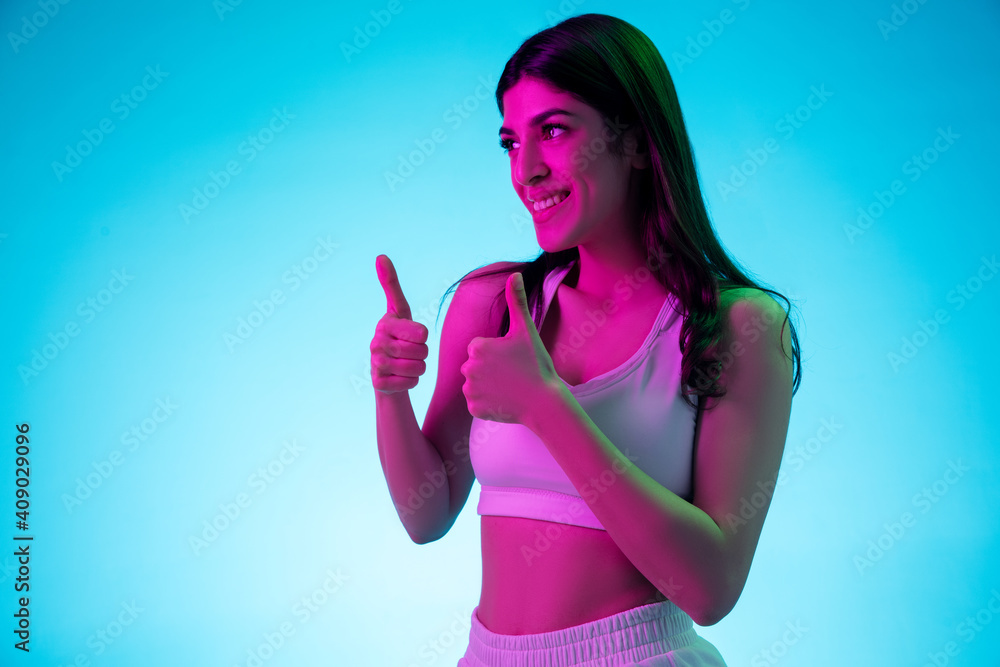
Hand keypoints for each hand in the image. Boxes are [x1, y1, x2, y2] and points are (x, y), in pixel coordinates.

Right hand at [371, 255, 428, 393]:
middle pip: (423, 351)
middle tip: (409, 352)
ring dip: (418, 368)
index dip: (422, 336)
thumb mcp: (399, 310)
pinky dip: (411, 381)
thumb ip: (391, 284)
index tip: (411, 334)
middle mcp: (376, 342)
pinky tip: (399, 376)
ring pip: (419, 368)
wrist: (385, 371)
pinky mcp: (378, 383)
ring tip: (405, 363)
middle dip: (422, 354)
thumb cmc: (397, 336)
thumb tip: (380, 256)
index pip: (422, 332)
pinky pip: (411, 383)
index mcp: (385, 323)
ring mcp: (375, 364)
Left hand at [460, 272, 559, 424]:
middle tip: (512, 373)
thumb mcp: (526, 330)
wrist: (544, 402)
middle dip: (490, 369)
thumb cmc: (536, 364)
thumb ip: (517, 301)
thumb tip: (515, 274)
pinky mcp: (473, 409)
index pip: (479, 347)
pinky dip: (488, 403)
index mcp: (476, 347)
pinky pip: (476, 402)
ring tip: (509, 387)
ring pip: (475, 383)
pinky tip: (504, 400)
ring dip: (488, 386)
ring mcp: (470, 390)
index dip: (496, 352)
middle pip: (475, 365)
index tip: (512, 358)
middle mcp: (467, 368)